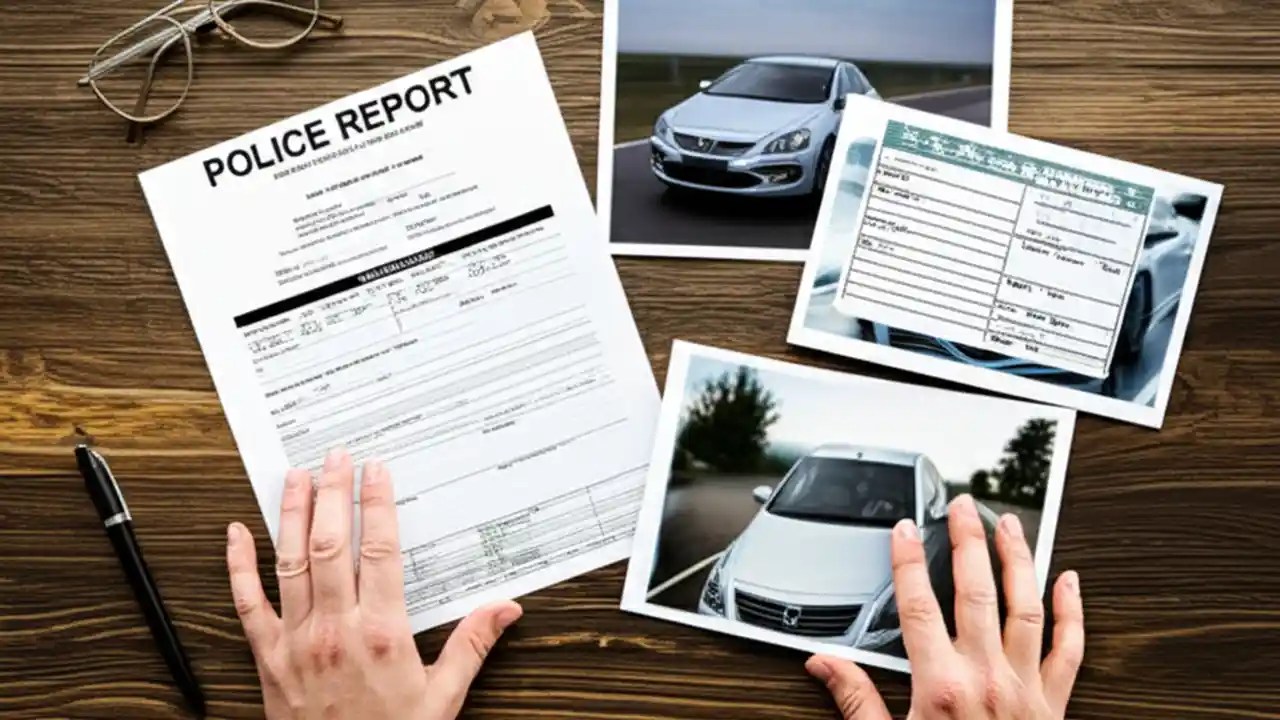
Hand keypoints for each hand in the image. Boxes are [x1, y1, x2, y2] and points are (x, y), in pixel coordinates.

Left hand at [225, 448, 522, 718]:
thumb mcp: (442, 698)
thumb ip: (472, 646)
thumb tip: (506, 609)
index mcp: (381, 633)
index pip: (379, 550)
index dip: (376, 504)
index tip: (375, 472)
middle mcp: (335, 629)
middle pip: (331, 544)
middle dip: (332, 494)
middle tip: (335, 457)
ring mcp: (297, 641)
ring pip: (290, 561)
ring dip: (291, 514)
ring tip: (294, 477)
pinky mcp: (269, 658)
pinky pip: (247, 603)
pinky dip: (239, 565)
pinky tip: (236, 534)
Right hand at [806, 495, 1084, 718]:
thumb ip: (856, 702)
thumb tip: (824, 665)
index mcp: (941, 688)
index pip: (918, 606)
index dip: (907, 562)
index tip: (905, 530)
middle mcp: (988, 679)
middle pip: (976, 591)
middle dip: (968, 541)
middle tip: (964, 505)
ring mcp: (1026, 689)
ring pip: (1026, 607)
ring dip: (1019, 561)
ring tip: (1012, 525)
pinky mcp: (1054, 706)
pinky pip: (1070, 650)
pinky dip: (1072, 613)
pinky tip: (1071, 582)